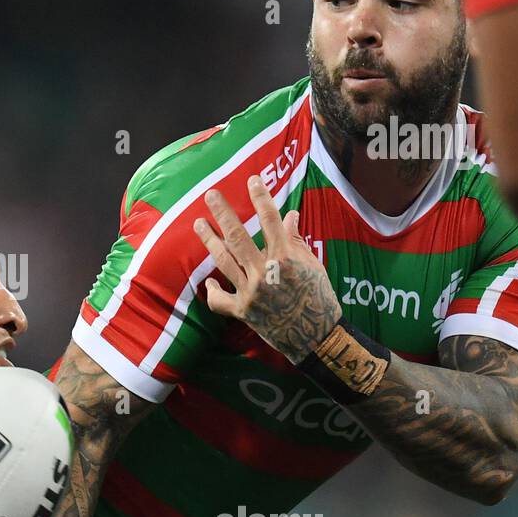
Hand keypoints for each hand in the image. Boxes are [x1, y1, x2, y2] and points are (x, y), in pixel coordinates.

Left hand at [194, 176, 340, 363]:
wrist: (316, 337)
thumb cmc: (319, 298)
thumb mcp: (313, 266)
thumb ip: (296, 240)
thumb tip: (289, 215)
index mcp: (286, 257)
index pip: (270, 220)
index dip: (261, 197)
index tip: (252, 179)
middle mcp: (265, 271)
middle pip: (238, 237)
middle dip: (223, 213)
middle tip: (210, 195)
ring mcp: (251, 291)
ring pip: (224, 261)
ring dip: (209, 241)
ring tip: (198, 224)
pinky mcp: (243, 311)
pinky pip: (220, 300)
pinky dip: (212, 291)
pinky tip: (208, 282)